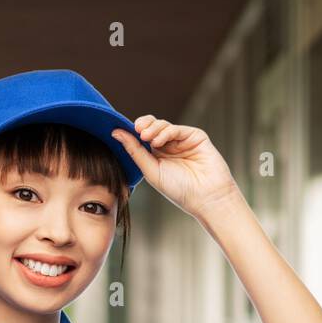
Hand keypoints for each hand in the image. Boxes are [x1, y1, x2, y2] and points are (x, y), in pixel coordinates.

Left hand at [111, 116, 242, 217]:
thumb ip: (135, 151)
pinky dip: (166, 132)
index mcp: (156, 156)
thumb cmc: (178, 189)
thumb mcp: (151, 170)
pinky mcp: (195, 136)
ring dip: (153, 129)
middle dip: (142, 125)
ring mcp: (182, 141)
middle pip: (151, 127)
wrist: (206, 196)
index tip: (120, 130)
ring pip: (163, 126)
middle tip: (138, 130)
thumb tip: (115, 133)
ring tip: (147, 137)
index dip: (132, 132)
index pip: (141, 138)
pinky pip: (177, 129)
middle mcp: (169, 147)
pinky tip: (158, 142)